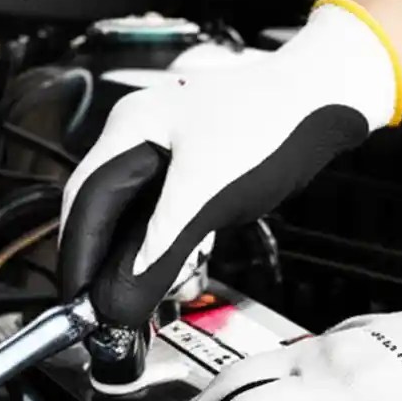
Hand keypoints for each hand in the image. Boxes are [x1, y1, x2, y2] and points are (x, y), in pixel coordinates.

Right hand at [59, 1, 399, 326]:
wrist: (325, 97)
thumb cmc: (274, 125)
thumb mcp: (209, 193)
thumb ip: (163, 243)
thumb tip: (122, 290)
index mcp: (132, 127)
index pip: (83, 199)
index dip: (76, 253)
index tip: (77, 298)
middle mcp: (142, 131)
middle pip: (101, 203)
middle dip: (97, 255)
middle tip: (97, 304)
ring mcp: (168, 144)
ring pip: (132, 206)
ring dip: (128, 249)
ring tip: (125, 293)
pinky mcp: (195, 159)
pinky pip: (161, 205)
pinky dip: (157, 237)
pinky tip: (163, 264)